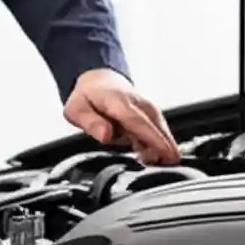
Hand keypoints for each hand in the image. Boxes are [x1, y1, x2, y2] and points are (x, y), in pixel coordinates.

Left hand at [63, 68, 180, 164]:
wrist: (98, 80)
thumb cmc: (87, 98)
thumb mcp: (77, 110)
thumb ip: (91, 123)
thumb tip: (106, 135)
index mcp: (117, 102)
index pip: (138, 122)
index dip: (153, 139)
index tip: (167, 154)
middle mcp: (137, 103)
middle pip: (155, 126)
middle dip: (164, 146)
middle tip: (167, 164)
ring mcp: (146, 107)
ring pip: (160, 129)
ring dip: (163, 146)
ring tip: (159, 162)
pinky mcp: (152, 113)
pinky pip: (160, 130)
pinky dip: (162, 143)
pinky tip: (158, 156)